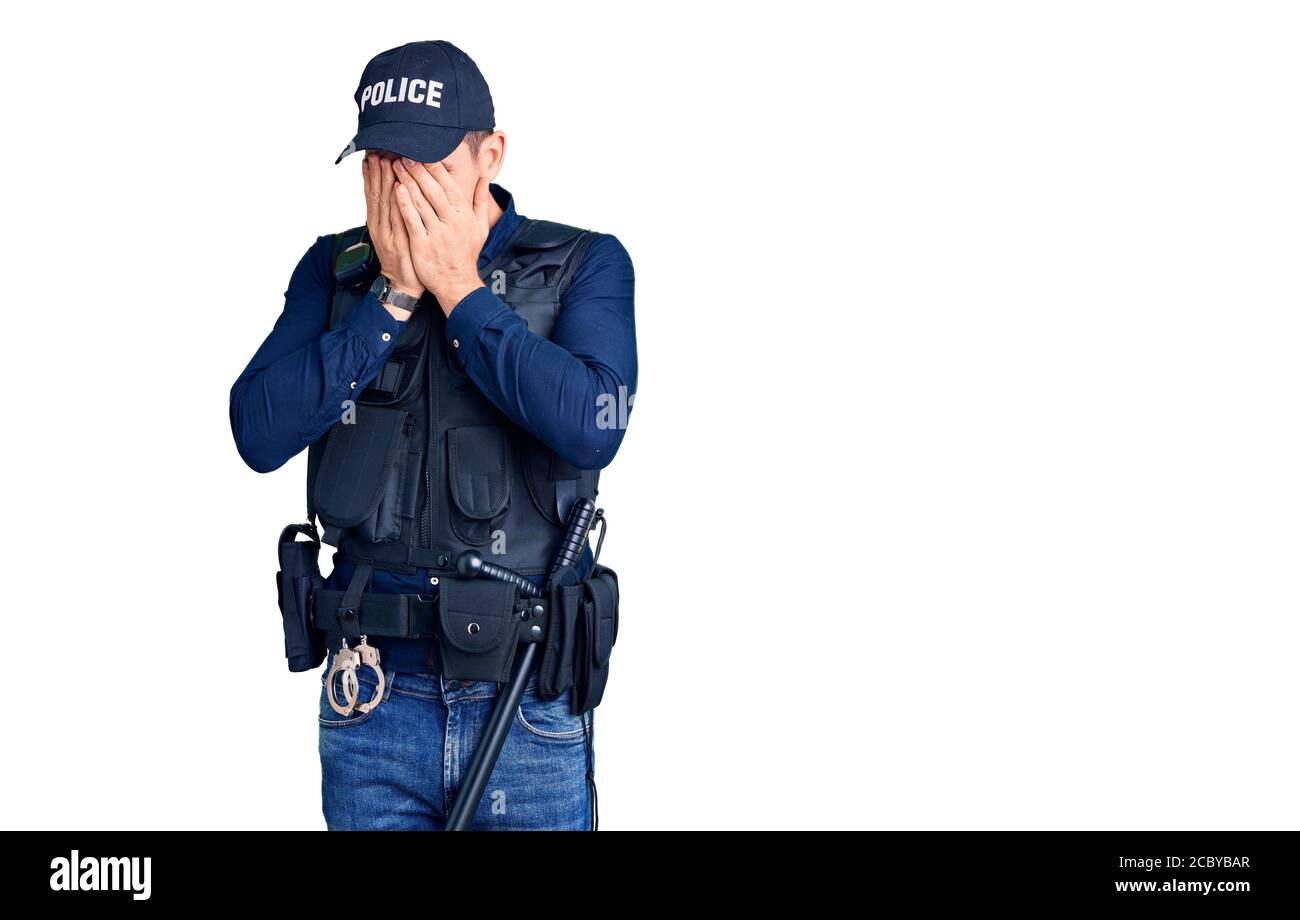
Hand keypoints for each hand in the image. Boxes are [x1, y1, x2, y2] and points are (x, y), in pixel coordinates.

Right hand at [363, 154, 423, 304]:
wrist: (405, 284)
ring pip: (384, 203)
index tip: (372, 153)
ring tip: (381, 160)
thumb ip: (396, 211)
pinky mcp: (398, 243)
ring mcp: (387, 234)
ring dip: (382, 181)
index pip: (373, 192)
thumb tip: (397, 188)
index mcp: (378, 221)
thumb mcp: (397, 230)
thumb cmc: (404, 255)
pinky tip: (398, 189)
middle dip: (374, 171)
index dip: (371, 174)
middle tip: (375, 149)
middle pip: (375, 193)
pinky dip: (397, 203)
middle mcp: (379, 225)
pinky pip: (397, 219)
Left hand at [392, 158, 489, 313]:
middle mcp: (452, 221)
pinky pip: (412, 219)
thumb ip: (480, 201)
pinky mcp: (423, 244)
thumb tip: (484, 179)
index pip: (448, 185)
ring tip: (395, 166)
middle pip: (432, 189)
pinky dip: (404, 203)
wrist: (457, 283)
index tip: (423, 153)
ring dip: (407, 181)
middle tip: (403, 154)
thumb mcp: (480, 227)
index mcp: (464, 214)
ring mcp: (437, 233)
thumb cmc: (466, 254)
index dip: (434, 168)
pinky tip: (396, 190)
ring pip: (420, 201)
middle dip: (417, 170)